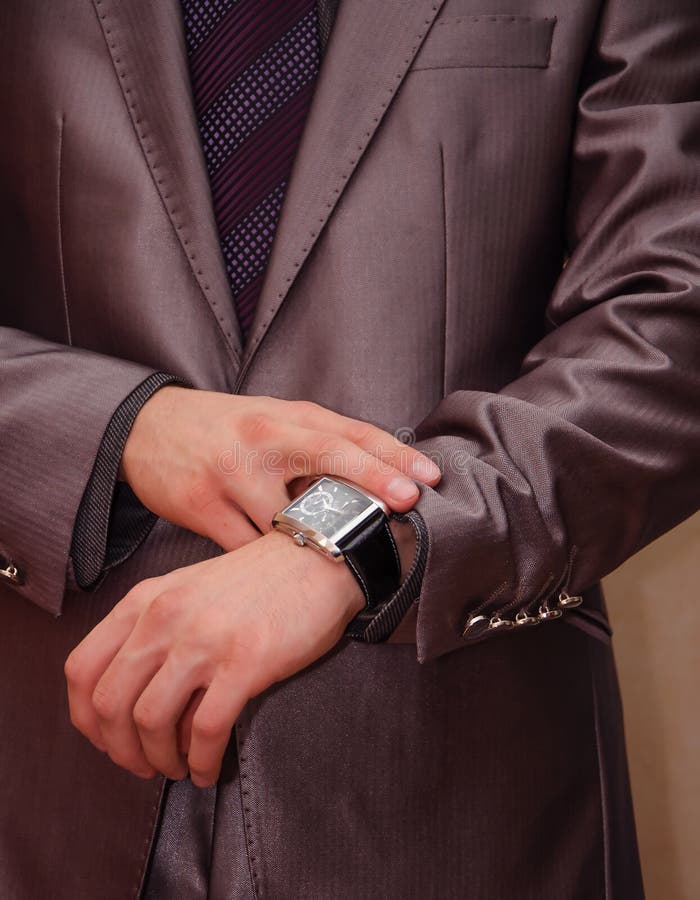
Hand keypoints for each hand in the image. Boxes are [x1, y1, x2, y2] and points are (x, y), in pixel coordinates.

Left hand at [65, 528, 390, 786]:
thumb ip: (152, 629)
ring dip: (160, 760)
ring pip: (151, 722)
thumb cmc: (256, 581)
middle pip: (110, 704)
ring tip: (180, 768)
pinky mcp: (245, 662)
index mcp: (145, 600)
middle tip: (145, 765)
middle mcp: (164, 618)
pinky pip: (206, 729)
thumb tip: (134, 697)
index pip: (81, 670)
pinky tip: (210, 769)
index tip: (108, 740)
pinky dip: (202, 761)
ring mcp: (203, 640)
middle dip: (122, 749)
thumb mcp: (187, 590)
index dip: (86, 718)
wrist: (315, 559)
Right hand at [120, 387, 439, 549]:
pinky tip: (286, 574)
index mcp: (287, 417)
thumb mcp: (272, 420)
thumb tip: (380, 479)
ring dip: (318, 539)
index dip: (392, 455)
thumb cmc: (226, 428)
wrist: (147, 427)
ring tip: (344, 556)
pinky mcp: (201, 505)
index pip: (350, 432)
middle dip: (373, 480)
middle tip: (409, 502)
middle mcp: (263, 439)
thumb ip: (319, 443)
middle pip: (328, 456)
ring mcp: (231, 472)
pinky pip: (247, 547)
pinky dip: (269, 562)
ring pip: (288, 517)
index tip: (428, 478)